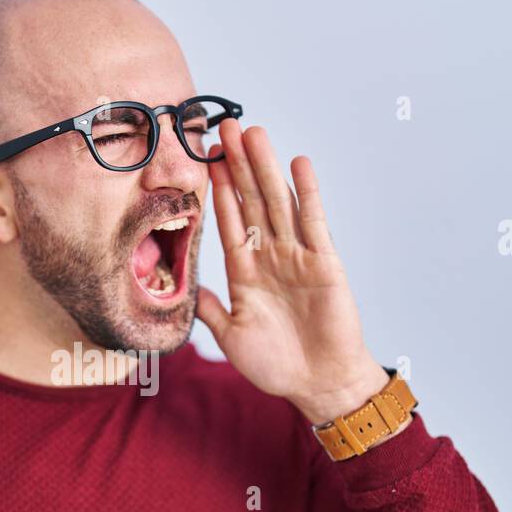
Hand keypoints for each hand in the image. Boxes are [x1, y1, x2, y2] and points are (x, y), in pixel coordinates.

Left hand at [197, 120, 389, 425]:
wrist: (318, 384)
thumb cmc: (277, 365)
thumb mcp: (231, 337)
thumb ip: (210, 311)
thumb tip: (186, 288)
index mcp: (245, 273)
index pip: (228, 221)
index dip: (218, 190)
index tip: (206, 158)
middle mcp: (270, 257)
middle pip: (251, 201)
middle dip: (238, 165)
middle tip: (225, 127)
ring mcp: (298, 257)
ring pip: (278, 203)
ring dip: (266, 168)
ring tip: (254, 132)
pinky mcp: (324, 263)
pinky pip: (313, 222)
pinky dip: (306, 193)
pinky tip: (298, 163)